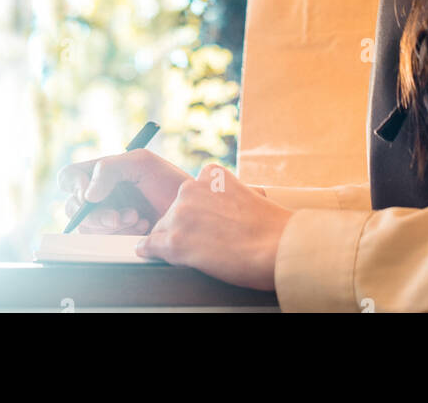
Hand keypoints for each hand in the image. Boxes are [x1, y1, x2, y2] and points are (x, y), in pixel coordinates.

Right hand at [57, 148, 192, 234]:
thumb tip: (88, 194)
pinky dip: (119, 234)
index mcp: (103, 173)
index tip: (90, 192)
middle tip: (119, 216)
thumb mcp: (142, 163)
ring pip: (86, 226)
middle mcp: (101, 194)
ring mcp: (106, 216)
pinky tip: (140, 226)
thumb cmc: (169, 182)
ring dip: (111, 224)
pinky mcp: (114, 236)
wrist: (190, 210)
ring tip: (137, 217)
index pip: (70, 176)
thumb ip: (110, 168)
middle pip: (73, 206)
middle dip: (96, 214)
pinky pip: (100, 241)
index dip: (74, 185)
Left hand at [134, 162, 291, 291]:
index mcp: (210, 174)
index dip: (197, 212)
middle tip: (204, 243)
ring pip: (162, 228)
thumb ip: (229, 196)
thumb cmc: (272, 227)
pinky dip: (150, 251)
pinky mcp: (175, 242)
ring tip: (196, 254)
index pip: (191, 193)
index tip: (206, 224)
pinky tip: (149, 254)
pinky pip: (151, 246)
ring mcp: (181, 214)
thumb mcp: (249, 195)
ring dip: (172, 240)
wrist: (278, 246)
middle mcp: (191, 188)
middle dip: (184, 226)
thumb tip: (226, 211)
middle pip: (174, 210)